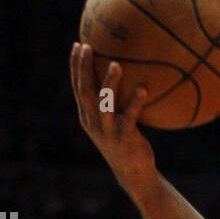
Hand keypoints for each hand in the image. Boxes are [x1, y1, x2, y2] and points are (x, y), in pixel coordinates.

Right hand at [70, 41, 156, 194]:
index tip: (77, 44)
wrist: (133, 174)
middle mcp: (93, 122)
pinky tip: (144, 89)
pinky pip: (129, 117)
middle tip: (86, 47)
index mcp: (87, 117)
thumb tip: (126, 75)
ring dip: (109, 83)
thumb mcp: (115, 121)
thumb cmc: (127, 142)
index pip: (78, 87)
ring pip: (104, 103)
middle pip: (84, 91)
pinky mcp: (123, 138)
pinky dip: (136, 103)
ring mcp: (106, 131)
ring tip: (116, 63)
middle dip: (83, 68)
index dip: (75, 66)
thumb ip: (114, 102)